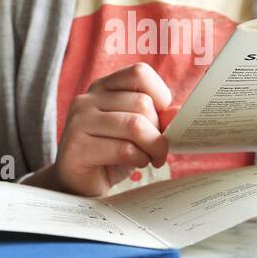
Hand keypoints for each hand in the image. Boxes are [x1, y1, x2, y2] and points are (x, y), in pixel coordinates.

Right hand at [31, 62, 172, 196]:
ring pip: (135, 125)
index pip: (139, 73)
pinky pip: (122, 149)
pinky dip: (139, 159)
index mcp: (103, 87)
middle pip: (142, 103)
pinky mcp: (77, 147)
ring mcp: (79, 121)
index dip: (160, 95)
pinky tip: (137, 163)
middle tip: (157, 149)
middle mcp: (88, 99)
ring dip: (152, 147)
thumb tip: (179, 113)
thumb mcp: (139, 132)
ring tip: (151, 158)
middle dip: (158, 131)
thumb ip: (158, 118)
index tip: (160, 119)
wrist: (79, 184)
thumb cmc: (111, 154)